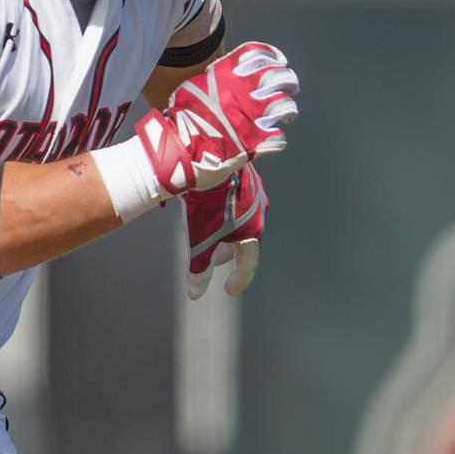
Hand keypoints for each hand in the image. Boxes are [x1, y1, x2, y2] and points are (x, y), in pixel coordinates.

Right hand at [135, 43, 297, 193]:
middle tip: (290, 88)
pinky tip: (270, 138)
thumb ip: (214, 78)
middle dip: (289, 81)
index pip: (261, 56)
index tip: (278, 62)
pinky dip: (277, 138)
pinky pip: (279, 138)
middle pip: (280, 78)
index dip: (274, 57)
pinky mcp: (256, 143)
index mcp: (229, 76)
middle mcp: (245, 93)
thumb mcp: (194, 87)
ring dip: (288, 110)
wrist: (177, 150)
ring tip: (286, 116)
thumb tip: (225, 73)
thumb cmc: (180, 119)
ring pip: (286, 107)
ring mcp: (252, 118)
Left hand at [185, 164, 265, 298]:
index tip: (229, 290)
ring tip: (210, 233)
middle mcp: (258, 215)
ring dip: (226, 231)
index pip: (247, 264)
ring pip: (240, 220)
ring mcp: (254, 194)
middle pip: (243, 242)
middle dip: (227, 253)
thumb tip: (196, 293)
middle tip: (214, 260)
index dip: (238, 280)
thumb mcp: (199, 241)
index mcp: (251, 234)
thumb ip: (199, 268)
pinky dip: (225, 211)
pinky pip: (236, 202)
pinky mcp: (245, 177)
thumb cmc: (206, 205)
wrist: (210, 160)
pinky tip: (211, 207)